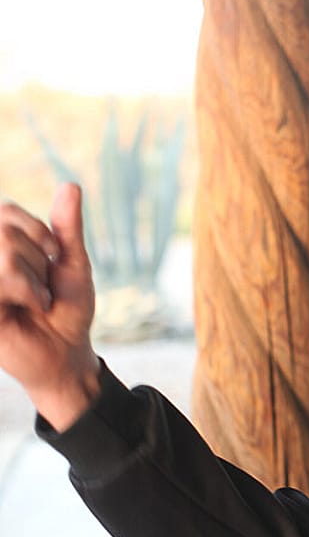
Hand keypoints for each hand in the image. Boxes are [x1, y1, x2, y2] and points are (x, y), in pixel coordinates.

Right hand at [0, 183, 100, 429]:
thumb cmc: (67, 307)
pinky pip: (1, 280)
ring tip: (37, 299)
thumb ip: (66, 227)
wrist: (67, 350)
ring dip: (34, 278)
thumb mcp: (72, 262)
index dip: (40, 232)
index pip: (5, 211)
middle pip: (4, 232)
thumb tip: (71, 186)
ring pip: (4, 254)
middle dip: (38, 258)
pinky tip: (32, 307)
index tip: (53, 257)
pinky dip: (27, 291)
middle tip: (44, 284)